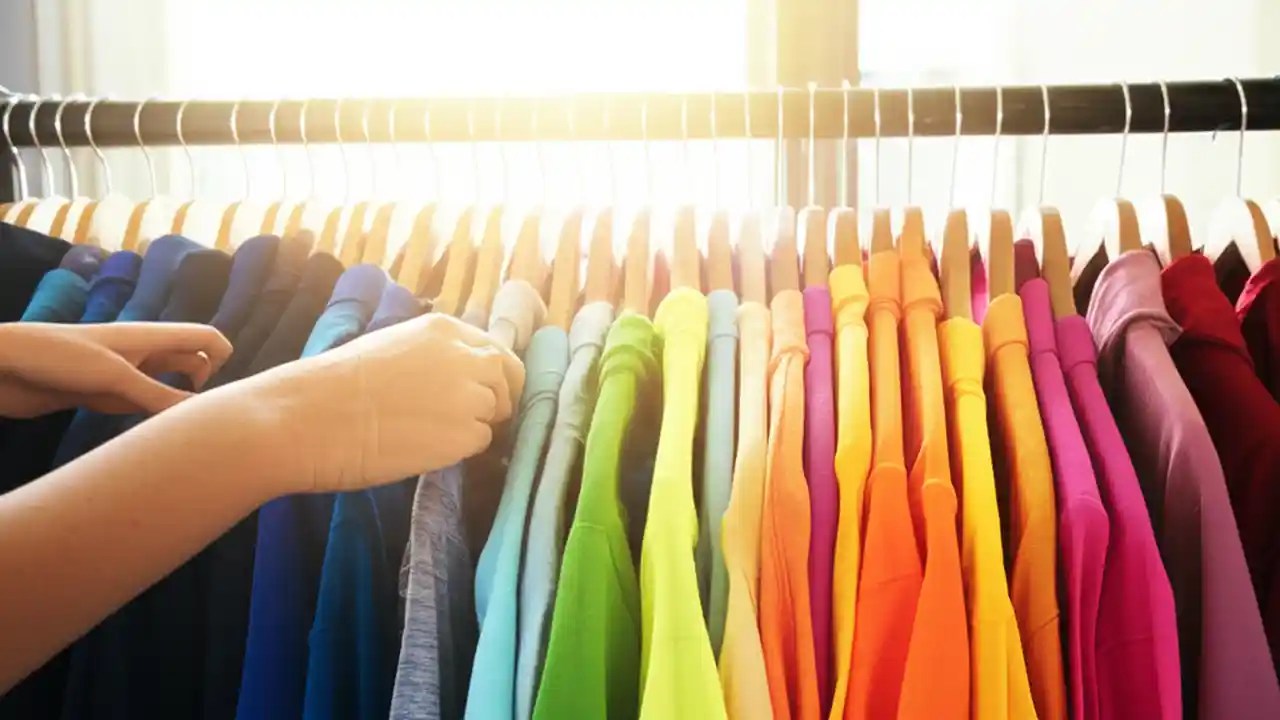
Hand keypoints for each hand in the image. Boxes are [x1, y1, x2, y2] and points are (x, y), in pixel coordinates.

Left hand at [0, 322, 233, 418]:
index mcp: (151, 337)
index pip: (205, 338)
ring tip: (186, 435)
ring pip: (168, 387)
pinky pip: (143, 405)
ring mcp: (124, 375)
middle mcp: (143, 354)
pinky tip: (153, 439)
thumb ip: (158, 395)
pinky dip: (153, 419)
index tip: (227, 391)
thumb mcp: (114, 378)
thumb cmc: (59, 358)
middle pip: (191, 363)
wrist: (4, 367)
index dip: (225, 356)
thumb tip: (201, 414)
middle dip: (206, 386)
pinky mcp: (104, 395)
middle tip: (208, 421)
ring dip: (179, 406)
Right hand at [229, 313, 524, 493]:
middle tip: (468, 419)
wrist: (310, 418)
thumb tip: (458, 376)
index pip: (496, 351)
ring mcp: (470, 396)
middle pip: (508, 379)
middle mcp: (467, 357)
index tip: (479, 392)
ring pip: (494, 414)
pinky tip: (424, 448)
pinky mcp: (465, 435)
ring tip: (429, 434)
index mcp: (445, 329)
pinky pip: (480, 443)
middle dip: (497, 399)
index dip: (491, 376)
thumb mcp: (393, 347)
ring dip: (473, 426)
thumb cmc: (336, 384)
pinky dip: (459, 450)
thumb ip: (434, 356)